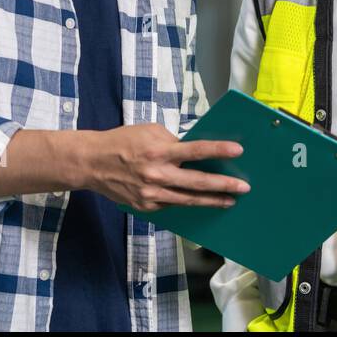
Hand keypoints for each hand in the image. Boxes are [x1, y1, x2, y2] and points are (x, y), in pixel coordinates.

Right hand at [76, 123, 248, 211]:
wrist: (92, 163)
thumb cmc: (123, 142)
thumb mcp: (150, 131)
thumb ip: (173, 141)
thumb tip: (195, 151)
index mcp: (159, 150)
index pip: (196, 150)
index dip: (218, 151)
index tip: (238, 151)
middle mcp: (157, 174)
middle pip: (197, 182)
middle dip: (224, 185)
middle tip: (243, 187)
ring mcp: (152, 193)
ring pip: (189, 200)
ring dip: (212, 200)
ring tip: (230, 200)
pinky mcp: (147, 205)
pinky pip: (173, 204)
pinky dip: (188, 202)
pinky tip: (202, 202)